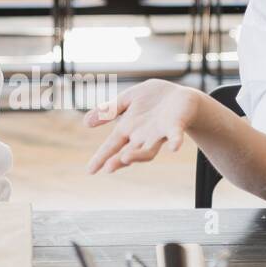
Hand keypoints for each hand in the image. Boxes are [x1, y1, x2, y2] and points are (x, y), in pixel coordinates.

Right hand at [84, 79, 199, 173]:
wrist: (180, 96)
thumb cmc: (153, 99)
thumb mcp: (127, 99)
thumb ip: (109, 110)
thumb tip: (85, 123)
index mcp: (129, 129)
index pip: (111, 146)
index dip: (101, 157)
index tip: (90, 171)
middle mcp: (142, 136)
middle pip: (128, 152)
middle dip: (118, 160)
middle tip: (108, 168)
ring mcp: (159, 134)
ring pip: (148, 150)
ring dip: (138, 155)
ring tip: (125, 158)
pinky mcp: (175, 126)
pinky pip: (175, 136)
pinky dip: (175, 142)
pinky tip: (174, 148)